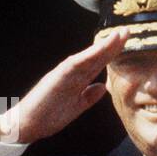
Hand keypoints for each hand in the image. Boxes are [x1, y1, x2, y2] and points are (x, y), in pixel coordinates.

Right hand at [0, 30, 128, 144]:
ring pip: (87, 57)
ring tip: (116, 36)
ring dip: (101, 47)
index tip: (126, 43)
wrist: (28, 124)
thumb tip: (102, 86)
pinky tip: (97, 50)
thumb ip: (89, 96)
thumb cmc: (49, 115)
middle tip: (128, 31)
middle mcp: (72, 73)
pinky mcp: (56, 79)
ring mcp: (64, 74)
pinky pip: (73, 66)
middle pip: (96, 57)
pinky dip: (86, 57)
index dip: (113, 53)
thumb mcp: (76, 107)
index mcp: (78, 79)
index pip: (99, 64)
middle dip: (112, 45)